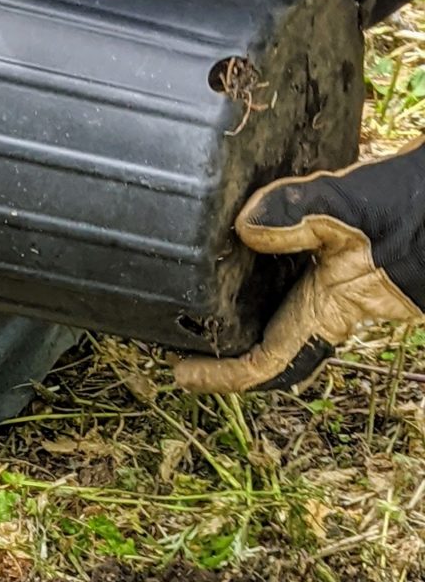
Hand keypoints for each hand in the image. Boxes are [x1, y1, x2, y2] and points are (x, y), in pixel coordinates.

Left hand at [173, 143, 424, 391]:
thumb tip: (246, 227)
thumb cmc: (412, 207)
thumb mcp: (352, 206)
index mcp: (325, 309)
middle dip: (227, 359)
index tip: (180, 374)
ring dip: (242, 324)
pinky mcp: (342, 264)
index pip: (263, 364)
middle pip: (269, 352)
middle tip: (184, 350)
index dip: (219, 376)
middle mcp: (328, 307)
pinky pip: (292, 288)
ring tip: (199, 312)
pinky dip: (262, 285)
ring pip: (280, 321)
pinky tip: (243, 259)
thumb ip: (299, 213)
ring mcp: (337, 288)